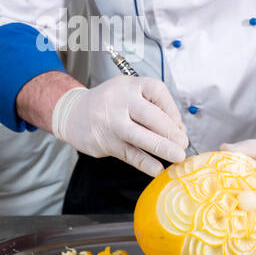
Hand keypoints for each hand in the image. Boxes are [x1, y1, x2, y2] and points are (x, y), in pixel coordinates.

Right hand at [51, 76, 188, 176]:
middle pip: (151, 116)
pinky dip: (145, 163)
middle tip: (183, 143)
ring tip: (178, 156)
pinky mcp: (104, 142)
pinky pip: (129, 154)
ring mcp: (111, 122)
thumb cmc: (108, 103)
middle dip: (170, 131)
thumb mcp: (128, 93)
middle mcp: (119, 101)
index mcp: (128, 85)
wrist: (72, 113)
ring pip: (140, 137)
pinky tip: (157, 169)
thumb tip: (179, 131)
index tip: (179, 125)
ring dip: (162, 148)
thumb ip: (152, 108)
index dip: (172, 110)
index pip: (157, 92)